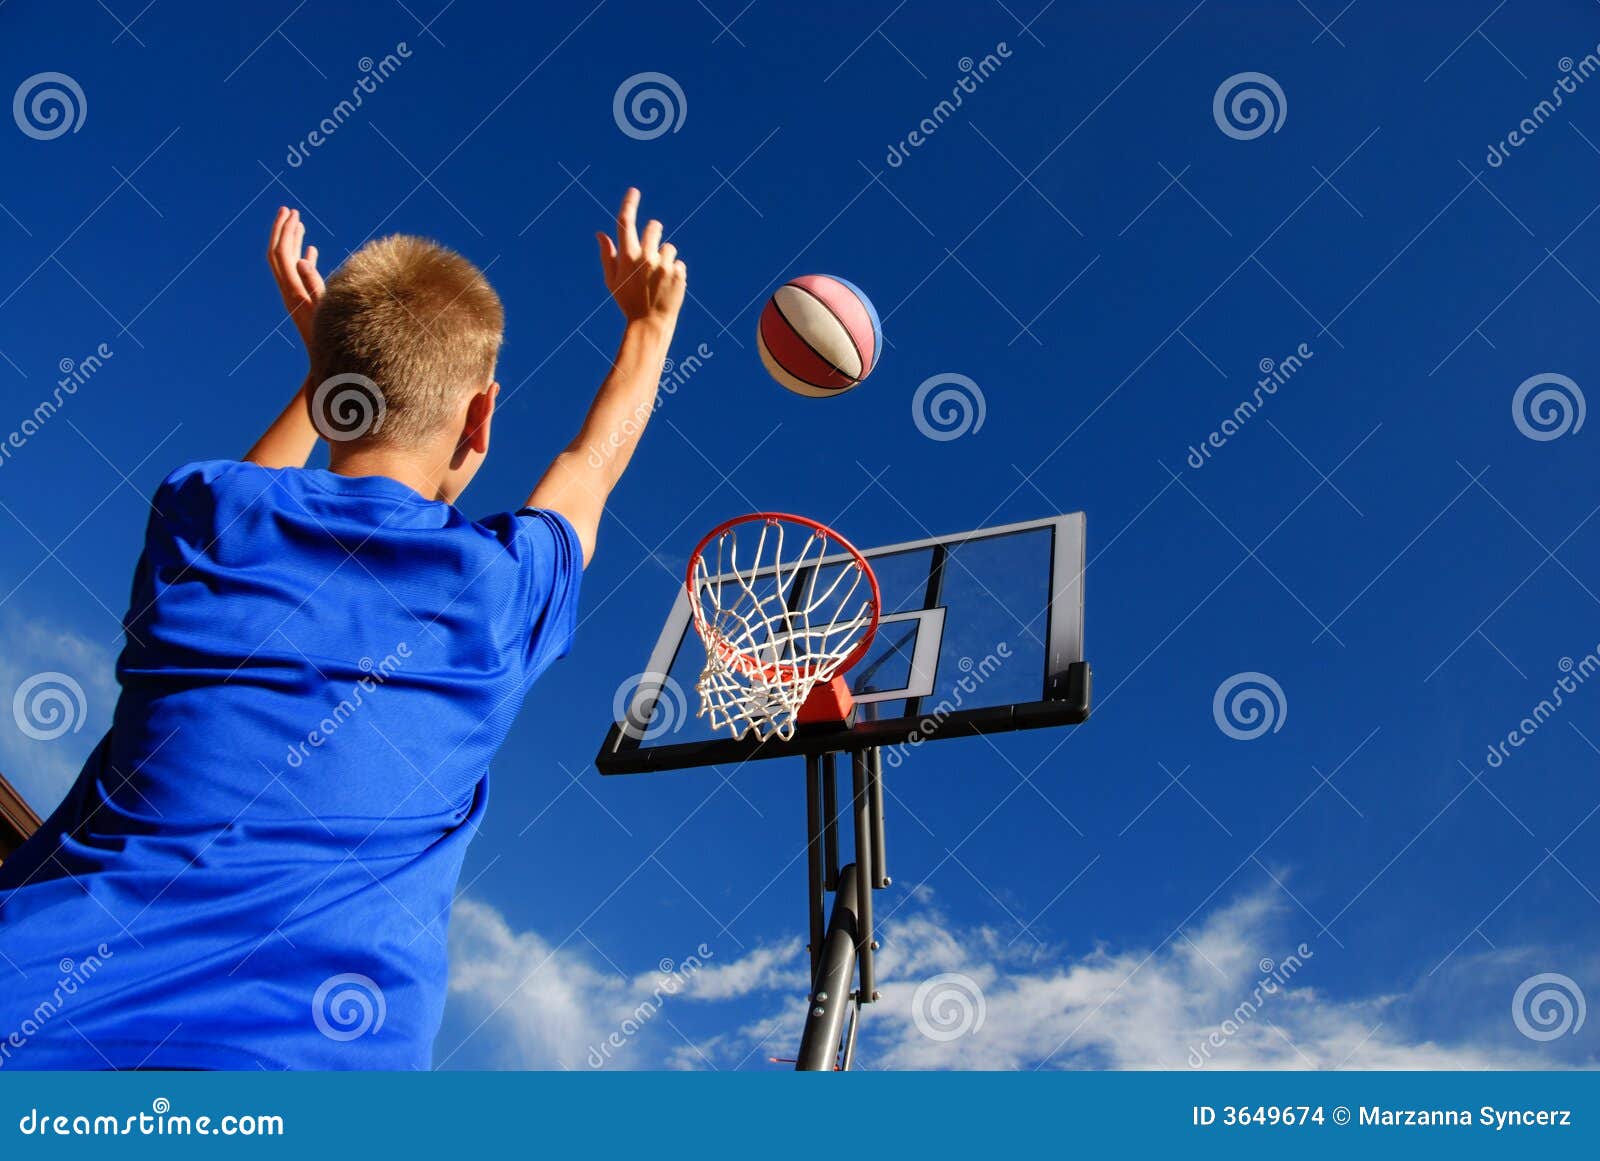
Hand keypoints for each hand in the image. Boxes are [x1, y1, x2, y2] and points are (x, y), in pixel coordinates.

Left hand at [267, 207, 325, 352]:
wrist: (327, 369)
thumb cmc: (332, 342)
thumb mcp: (327, 311)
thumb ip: (314, 284)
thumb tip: (301, 258)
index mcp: (293, 292)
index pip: (282, 254)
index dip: (285, 231)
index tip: (292, 213)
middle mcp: (289, 293)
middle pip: (278, 255)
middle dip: (282, 231)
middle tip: (288, 210)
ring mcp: (295, 297)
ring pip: (288, 264)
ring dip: (291, 241)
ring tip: (298, 223)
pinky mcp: (304, 302)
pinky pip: (299, 275)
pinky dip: (303, 258)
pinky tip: (311, 250)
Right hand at [596, 188, 686, 327]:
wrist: (650, 324)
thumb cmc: (628, 301)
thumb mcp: (612, 280)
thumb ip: (607, 255)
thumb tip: (600, 233)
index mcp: (627, 256)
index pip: (626, 222)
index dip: (629, 204)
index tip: (633, 191)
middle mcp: (645, 257)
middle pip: (654, 227)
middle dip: (654, 231)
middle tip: (652, 248)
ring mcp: (663, 265)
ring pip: (669, 247)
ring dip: (665, 257)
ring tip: (659, 278)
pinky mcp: (678, 273)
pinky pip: (678, 263)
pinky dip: (674, 272)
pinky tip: (667, 287)